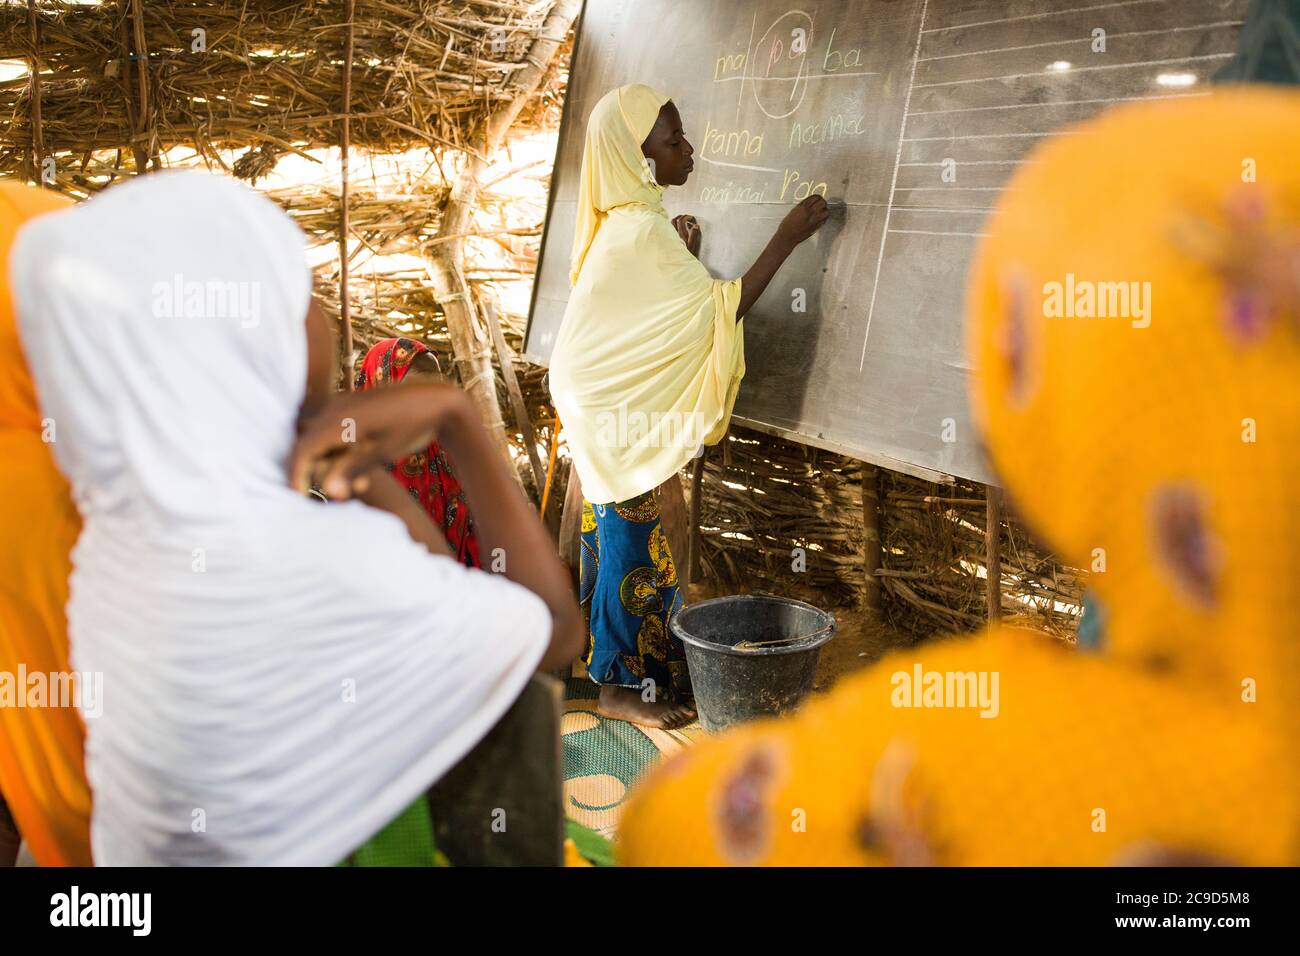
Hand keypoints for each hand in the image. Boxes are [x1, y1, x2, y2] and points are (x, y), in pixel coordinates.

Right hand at [291, 383, 472, 499]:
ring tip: (361, 487)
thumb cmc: (412, 425)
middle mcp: (335, 410)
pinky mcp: (353, 412)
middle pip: (309, 448)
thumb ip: (351, 470)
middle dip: (322, 475)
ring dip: (336, 468)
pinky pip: (336, 436)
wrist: (438, 400)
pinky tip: (364, 475)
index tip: (301, 499)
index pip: (303, 450)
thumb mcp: (383, 451)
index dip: (298, 476)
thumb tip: (326, 491)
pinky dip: (344, 457)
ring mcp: (343, 408)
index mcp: (339, 418)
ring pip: (324, 444)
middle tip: (346, 495)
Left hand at [673, 214, 701, 257]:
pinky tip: (677, 229)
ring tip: (682, 222)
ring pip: (670, 224)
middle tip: (687, 218)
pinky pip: (669, 230)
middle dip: (681, 217)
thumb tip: (696, 225)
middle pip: (674, 220)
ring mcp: (670, 237)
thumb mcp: (693, 246)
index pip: (681, 221)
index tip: (692, 218)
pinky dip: (673, 226)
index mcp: (680, 235)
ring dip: (676, 221)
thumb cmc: (688, 256)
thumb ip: (694, 235)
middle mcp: (674, 235)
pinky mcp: (669, 240)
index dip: (687, 217)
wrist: (679, 264)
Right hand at [775, 195, 829, 247]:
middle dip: (822, 202)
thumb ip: (803, 205)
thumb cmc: (788, 224)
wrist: (788, 236)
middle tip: (820, 204)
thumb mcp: (794, 210)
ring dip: (824, 210)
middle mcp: (810, 212)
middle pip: (823, 203)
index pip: (815, 197)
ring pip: (826, 211)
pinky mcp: (816, 227)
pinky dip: (823, 218)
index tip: (817, 199)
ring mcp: (814, 220)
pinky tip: (819, 218)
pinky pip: (824, 220)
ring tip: (821, 211)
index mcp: (803, 207)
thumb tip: (811, 202)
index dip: (817, 197)